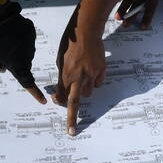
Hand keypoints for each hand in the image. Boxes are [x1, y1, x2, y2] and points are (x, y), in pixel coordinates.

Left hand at [0, 0, 46, 103]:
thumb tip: (4, 69)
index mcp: (18, 64)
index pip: (27, 82)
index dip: (35, 93)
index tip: (43, 101)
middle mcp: (28, 55)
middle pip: (23, 64)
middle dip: (13, 61)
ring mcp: (31, 42)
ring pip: (24, 51)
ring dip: (15, 49)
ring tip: (1, 38)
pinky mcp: (31, 30)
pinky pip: (25, 39)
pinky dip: (18, 38)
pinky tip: (8, 30)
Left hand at [53, 8, 106, 136]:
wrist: (86, 32)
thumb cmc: (70, 44)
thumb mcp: (60, 60)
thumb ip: (63, 76)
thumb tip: (62, 88)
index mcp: (66, 75)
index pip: (63, 97)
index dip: (61, 105)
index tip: (63, 115)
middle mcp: (79, 78)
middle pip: (76, 102)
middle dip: (72, 117)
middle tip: (72, 130)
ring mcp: (92, 75)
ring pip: (88, 92)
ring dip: (83, 91)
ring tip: (81, 80)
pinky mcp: (101, 70)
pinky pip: (98, 82)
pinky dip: (94, 81)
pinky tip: (92, 72)